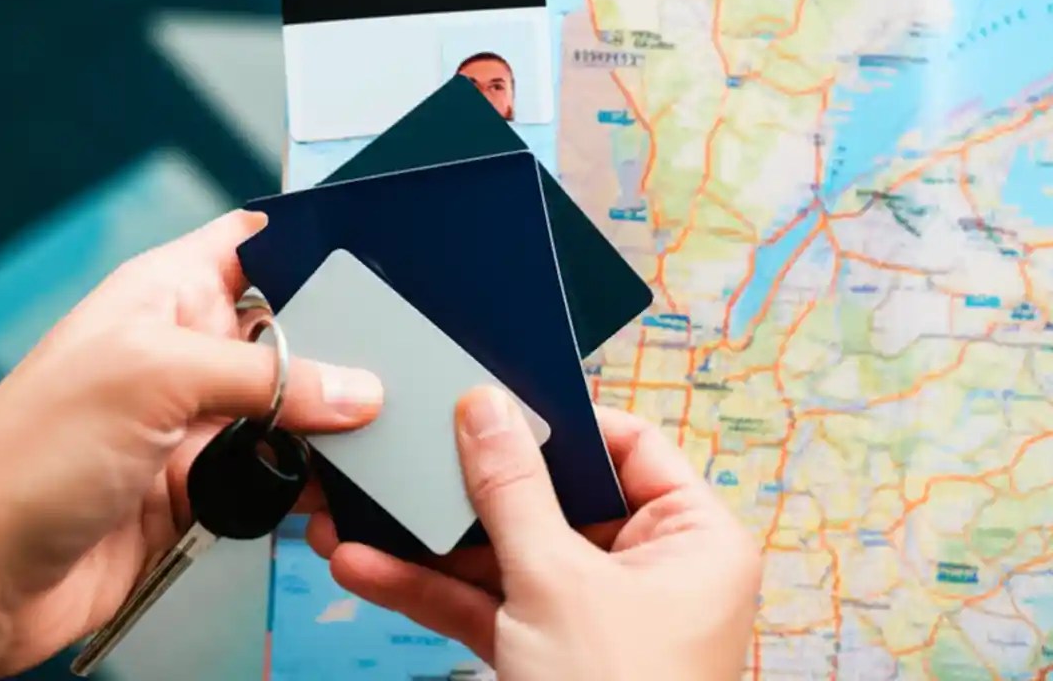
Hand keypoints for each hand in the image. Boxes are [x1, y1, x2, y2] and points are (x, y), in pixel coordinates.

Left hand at [0, 211, 383, 678]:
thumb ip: (264, 378)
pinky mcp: (204, 487)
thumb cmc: (25, 458)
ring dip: (332, 425)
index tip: (373, 262)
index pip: (250, 243)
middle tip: (399, 364)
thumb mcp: (152, 380)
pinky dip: (311, 484)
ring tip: (380, 433)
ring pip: (292, 410)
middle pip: (289, 333)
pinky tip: (338, 491)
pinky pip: (278, 475)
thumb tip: (355, 388)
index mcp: (162, 295)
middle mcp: (183, 353)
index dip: (307, 243)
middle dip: (342, 346)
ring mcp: (195, 423)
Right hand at [308, 388, 760, 679]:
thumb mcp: (557, 583)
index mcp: (692, 538)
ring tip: (360, 514)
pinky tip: (368, 568)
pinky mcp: (547, 650)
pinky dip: (432, 590)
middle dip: (471, 490)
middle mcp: (649, 568)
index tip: (493, 403)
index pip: (628, 447)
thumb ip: (513, 490)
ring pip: (508, 554)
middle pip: (553, 499)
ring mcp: (593, 612)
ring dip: (432, 543)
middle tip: (414, 455)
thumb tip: (486, 409)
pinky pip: (489, 604)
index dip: (559, 425)